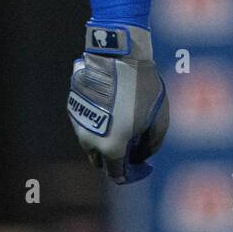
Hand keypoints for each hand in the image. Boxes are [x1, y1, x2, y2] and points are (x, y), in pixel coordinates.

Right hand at [67, 23, 168, 183]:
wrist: (117, 56)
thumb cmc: (141, 87)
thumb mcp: (158, 118)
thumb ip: (152, 143)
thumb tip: (143, 154)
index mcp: (111, 148)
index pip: (117, 174)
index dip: (131, 174)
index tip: (141, 165)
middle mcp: (90, 142)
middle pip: (102, 161)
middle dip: (117, 158)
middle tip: (134, 144)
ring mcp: (79, 125)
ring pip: (92, 143)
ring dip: (106, 140)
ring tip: (125, 121)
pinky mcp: (73, 109)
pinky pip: (86, 124)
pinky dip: (98, 123)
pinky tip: (112, 107)